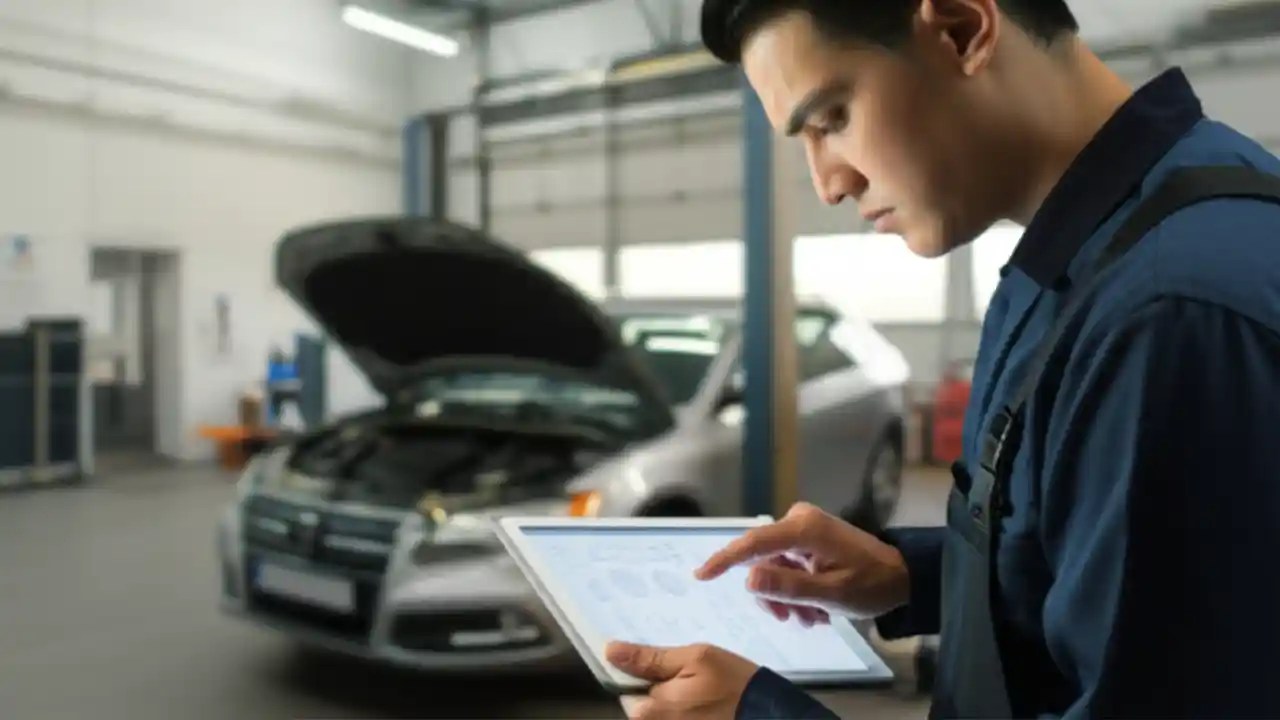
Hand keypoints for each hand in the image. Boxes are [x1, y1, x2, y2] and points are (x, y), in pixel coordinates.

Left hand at [606, 641, 758, 719]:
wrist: (771, 715)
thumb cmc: (734, 684)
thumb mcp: (696, 659)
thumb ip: (651, 658)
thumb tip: (610, 651)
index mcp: (649, 711)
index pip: (624, 688)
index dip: (640, 671)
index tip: (661, 661)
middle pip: (641, 703)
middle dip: (658, 687)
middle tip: (687, 673)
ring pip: (660, 711)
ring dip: (674, 695)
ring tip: (699, 686)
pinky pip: (676, 716)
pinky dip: (686, 708)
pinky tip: (705, 699)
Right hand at [696, 503, 909, 620]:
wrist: (903, 576)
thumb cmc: (871, 584)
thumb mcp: (831, 594)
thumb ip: (789, 587)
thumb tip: (749, 579)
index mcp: (803, 529)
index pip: (753, 543)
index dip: (724, 559)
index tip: (702, 576)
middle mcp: (799, 521)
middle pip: (762, 560)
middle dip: (773, 594)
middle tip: (794, 619)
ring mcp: (803, 529)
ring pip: (773, 568)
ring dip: (787, 597)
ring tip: (813, 617)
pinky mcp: (808, 538)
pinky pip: (786, 566)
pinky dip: (795, 589)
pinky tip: (815, 606)